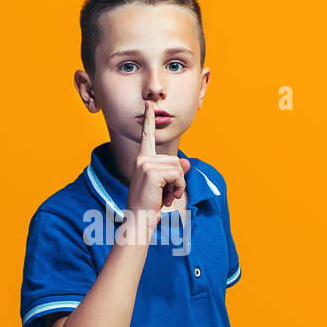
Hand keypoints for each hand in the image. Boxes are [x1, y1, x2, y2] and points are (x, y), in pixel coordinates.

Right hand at [125, 100, 191, 225]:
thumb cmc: (149, 205)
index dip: (149, 121)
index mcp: (142, 159)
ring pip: (178, 167)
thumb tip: (187, 163)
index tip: (148, 106)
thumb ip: (175, 172)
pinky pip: (177, 175)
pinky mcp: (152, 171)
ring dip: (178, 185)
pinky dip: (177, 188)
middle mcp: (142, 158)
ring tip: (165, 196)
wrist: (138, 220)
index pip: (147, 137)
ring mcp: (145, 164)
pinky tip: (165, 198)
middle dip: (177, 180)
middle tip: (166, 194)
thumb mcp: (165, 186)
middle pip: (175, 160)